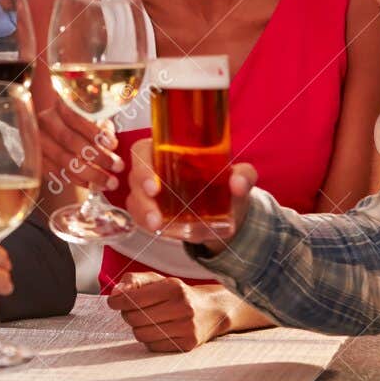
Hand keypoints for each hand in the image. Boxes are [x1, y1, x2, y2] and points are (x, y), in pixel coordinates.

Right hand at [37, 94, 122, 194]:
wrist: (52, 132)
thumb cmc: (78, 125)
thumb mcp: (91, 119)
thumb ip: (101, 126)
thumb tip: (112, 143)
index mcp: (59, 106)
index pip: (77, 118)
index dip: (95, 132)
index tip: (113, 145)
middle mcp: (45, 122)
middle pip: (71, 140)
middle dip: (98, 156)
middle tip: (118, 167)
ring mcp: (38, 142)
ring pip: (64, 160)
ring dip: (90, 174)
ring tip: (108, 183)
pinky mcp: (36, 159)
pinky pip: (57, 173)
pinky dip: (76, 180)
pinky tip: (91, 184)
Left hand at [106, 273, 233, 351]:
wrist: (211, 311)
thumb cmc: (178, 294)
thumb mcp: (158, 280)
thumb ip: (134, 281)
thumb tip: (115, 293)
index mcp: (174, 288)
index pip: (133, 298)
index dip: (117, 301)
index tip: (113, 302)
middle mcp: (183, 308)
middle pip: (134, 318)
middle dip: (128, 314)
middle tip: (134, 310)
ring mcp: (186, 328)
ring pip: (141, 334)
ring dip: (138, 328)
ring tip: (147, 320)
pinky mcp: (186, 345)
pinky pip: (152, 346)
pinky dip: (149, 339)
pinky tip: (158, 330)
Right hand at [124, 139, 256, 252]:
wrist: (229, 212)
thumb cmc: (228, 184)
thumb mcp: (241, 176)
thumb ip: (244, 175)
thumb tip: (237, 184)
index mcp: (170, 151)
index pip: (144, 151)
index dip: (143, 166)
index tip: (154, 185)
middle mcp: (155, 169)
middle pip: (135, 176)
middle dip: (142, 196)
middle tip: (155, 214)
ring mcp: (150, 192)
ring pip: (135, 199)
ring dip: (143, 213)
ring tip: (156, 226)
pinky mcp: (151, 211)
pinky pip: (139, 216)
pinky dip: (145, 223)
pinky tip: (157, 230)